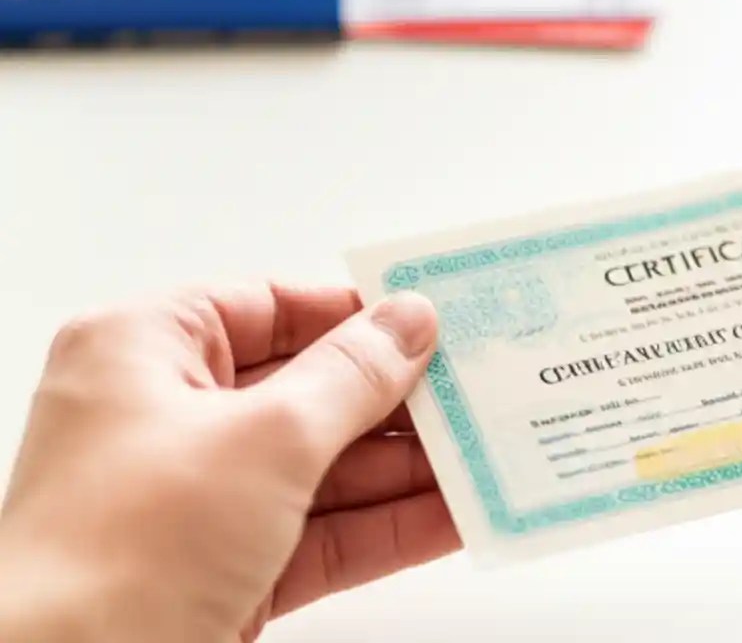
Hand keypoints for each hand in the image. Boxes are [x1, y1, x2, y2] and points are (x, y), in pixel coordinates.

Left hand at [0, 285, 460, 641]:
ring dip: (408, 469)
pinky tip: (453, 516)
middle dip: (399, 400)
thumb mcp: (263, 439)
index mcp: (144, 352)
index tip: (434, 318)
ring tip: (486, 455)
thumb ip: (350, 378)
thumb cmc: (124, 550)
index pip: (271, 306)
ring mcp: (198, 499)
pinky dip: (387, 526)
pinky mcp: (225, 568)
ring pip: (324, 467)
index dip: (357, 313)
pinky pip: (322, 531)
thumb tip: (408, 322)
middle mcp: (167, 419)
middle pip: (309, 390)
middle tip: (479, 392)